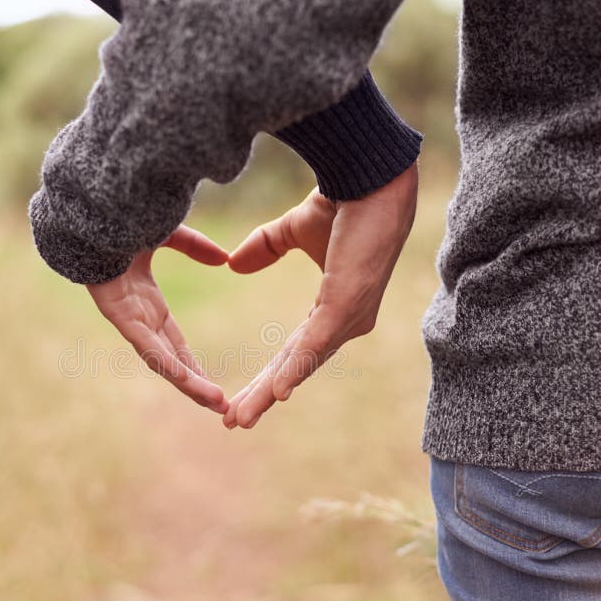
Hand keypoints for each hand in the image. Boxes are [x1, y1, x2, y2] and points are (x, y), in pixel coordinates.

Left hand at [87, 225, 229, 413]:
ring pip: (161, 361)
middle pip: (171, 360)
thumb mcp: (167, 234)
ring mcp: (129, 319)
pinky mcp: (119, 316)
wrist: (87, 213)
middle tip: (220, 406)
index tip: (212, 385)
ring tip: (214, 403)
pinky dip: (168, 364)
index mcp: (148, 303)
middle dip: (195, 384)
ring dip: (188, 383)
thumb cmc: (118, 222)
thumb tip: (223, 258)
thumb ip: (194, 245)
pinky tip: (187, 381)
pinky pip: (147, 346)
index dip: (193, 364)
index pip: (175, 344)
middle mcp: (139, 317)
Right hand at [223, 163, 417, 428]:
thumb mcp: (290, 231)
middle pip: (295, 367)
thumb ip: (264, 249)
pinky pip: (315, 345)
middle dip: (263, 396)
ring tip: (242, 418)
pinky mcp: (346, 306)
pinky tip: (278, 393)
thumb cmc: (340, 204)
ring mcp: (347, 318)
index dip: (267, 375)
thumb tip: (234, 265)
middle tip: (236, 421)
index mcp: (333, 311)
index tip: (241, 397)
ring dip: (270, 393)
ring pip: (301, 364)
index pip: (293, 352)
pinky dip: (295, 370)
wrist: (366, 179)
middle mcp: (344, 323)